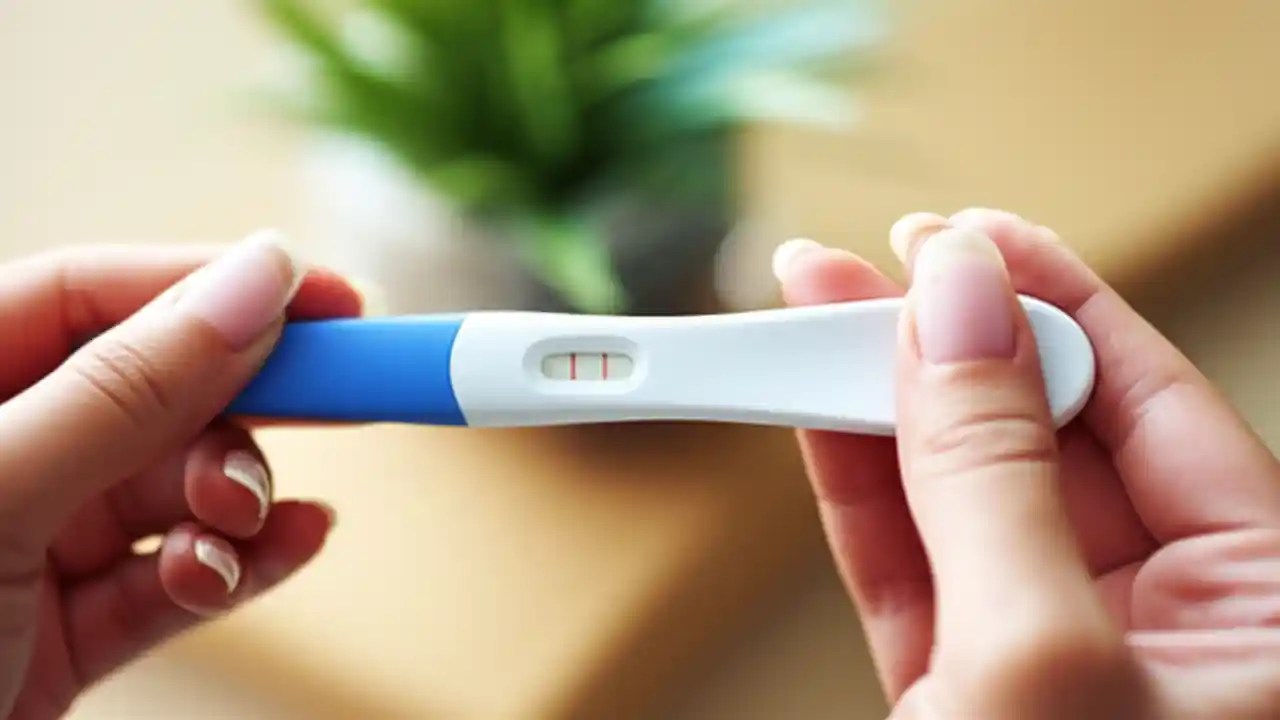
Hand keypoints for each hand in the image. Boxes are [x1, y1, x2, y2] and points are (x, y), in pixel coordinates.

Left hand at [0, 232, 361, 718]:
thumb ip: (125, 389)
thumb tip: (250, 284)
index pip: (92, 297)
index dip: (214, 285)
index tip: (328, 297)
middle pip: (152, 391)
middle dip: (240, 404)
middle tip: (341, 399)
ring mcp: (26, 547)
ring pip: (172, 490)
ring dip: (234, 500)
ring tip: (237, 523)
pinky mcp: (62, 634)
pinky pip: (172, 580)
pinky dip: (236, 567)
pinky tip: (289, 549)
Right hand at [776, 209, 1279, 718]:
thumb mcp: (1040, 655)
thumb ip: (996, 475)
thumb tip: (956, 310)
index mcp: (1255, 606)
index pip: (1150, 404)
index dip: (1050, 303)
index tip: (959, 236)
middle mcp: (1162, 620)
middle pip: (1040, 436)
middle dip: (939, 346)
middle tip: (854, 274)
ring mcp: (1052, 655)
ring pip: (958, 494)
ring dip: (871, 407)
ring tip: (801, 324)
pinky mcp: (963, 692)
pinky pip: (908, 565)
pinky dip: (853, 492)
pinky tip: (810, 418)